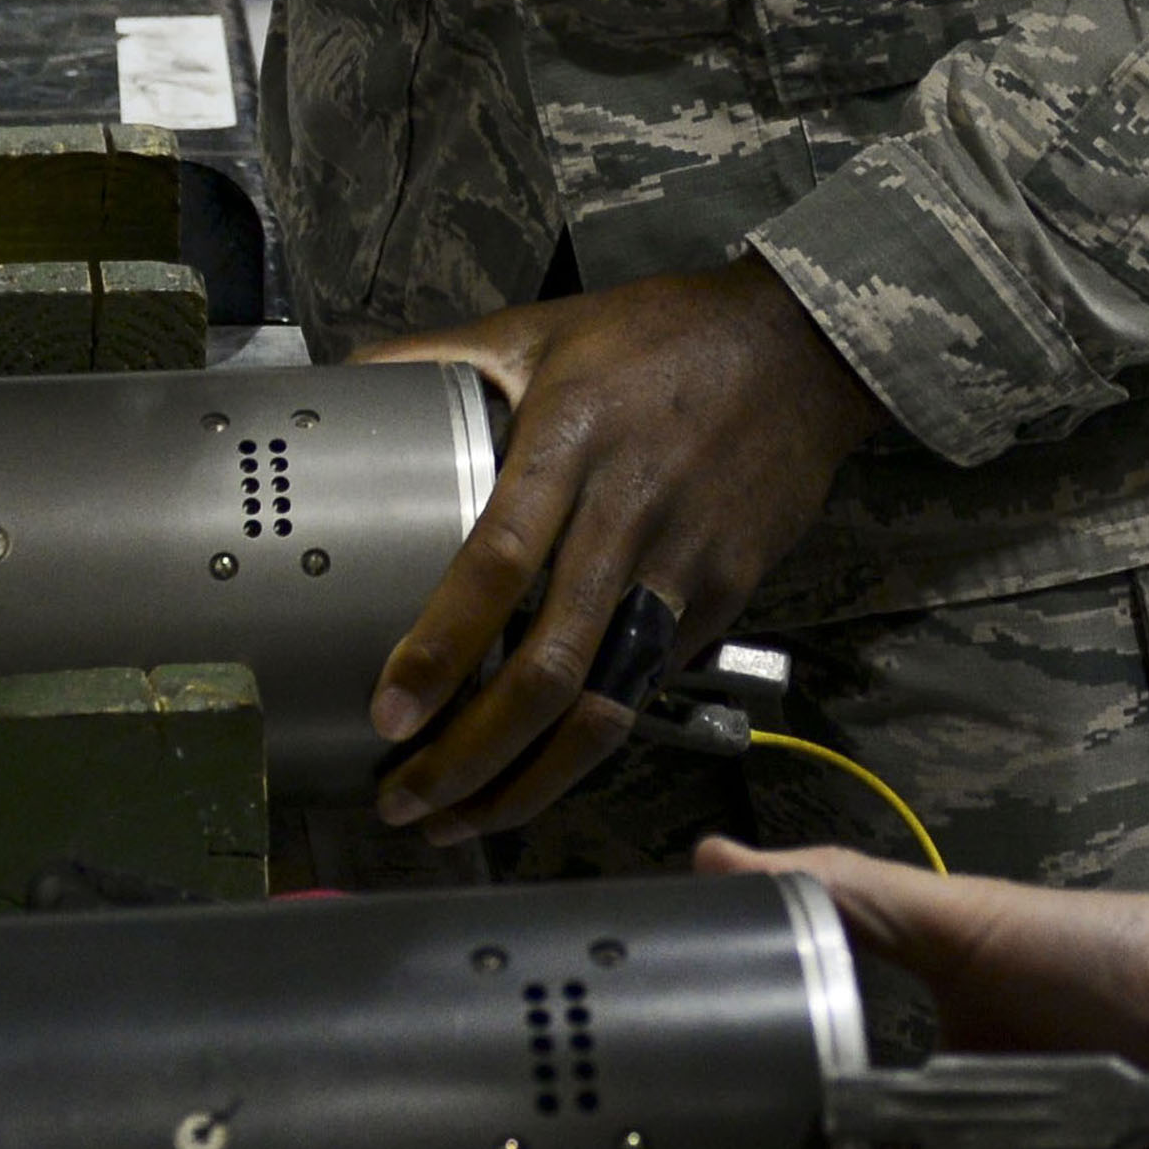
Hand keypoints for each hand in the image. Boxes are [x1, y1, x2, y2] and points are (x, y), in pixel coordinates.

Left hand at [355, 260, 886, 838]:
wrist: (801, 348)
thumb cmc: (662, 333)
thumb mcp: (541, 328)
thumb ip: (441, 359)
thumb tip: (346, 382)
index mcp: (569, 444)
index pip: (497, 564)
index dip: (441, 649)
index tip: (390, 715)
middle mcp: (627, 516)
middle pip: (549, 668)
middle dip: (471, 755)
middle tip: (405, 800)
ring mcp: (684, 567)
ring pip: (607, 706)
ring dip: (531, 781)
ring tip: (463, 820)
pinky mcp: (725, 598)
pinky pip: (648, 687)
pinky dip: (590, 743)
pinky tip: (539, 769)